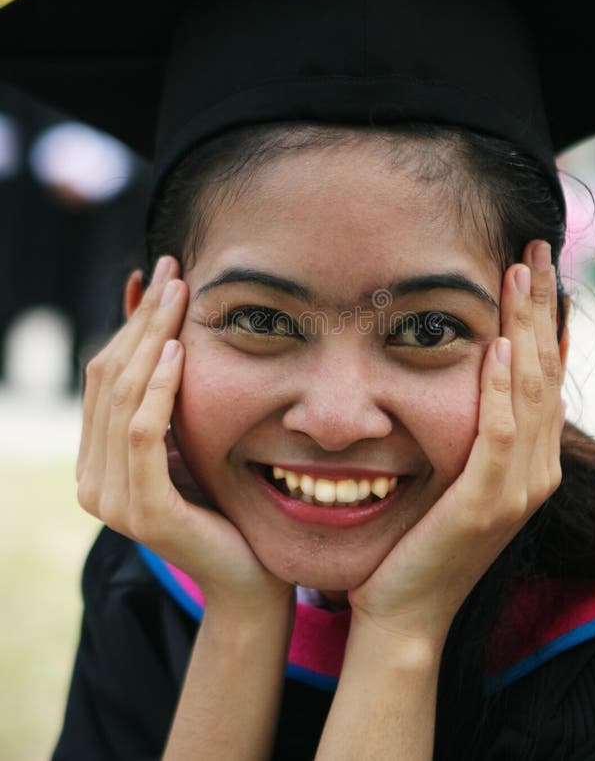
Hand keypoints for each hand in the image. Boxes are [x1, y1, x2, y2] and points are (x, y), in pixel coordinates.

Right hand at [76, 255, 291, 611]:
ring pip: (122, 398)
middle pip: (109, 379)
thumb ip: (166, 393)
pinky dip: (158, 388)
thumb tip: (159, 327)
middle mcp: (92, 479)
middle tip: (172, 271)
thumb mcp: (190, 436)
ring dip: (150, 339)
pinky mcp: (143, 511)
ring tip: (177, 296)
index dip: (130, 322)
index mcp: (96, 461)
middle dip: (142, 319)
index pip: (105, 376)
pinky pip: (144, 435)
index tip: (160, 275)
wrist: (250, 575)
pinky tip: (178, 352)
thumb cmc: (224, 502)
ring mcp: (111, 499)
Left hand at [347, 240, 564, 647]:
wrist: (401, 609)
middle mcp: (536, 470)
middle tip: (534, 249)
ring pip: (529, 391)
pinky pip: (499, 433)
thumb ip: (478, 429)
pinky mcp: (486, 503)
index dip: (541, 317)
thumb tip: (487, 372)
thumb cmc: (419, 538)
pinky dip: (499, 387)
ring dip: (525, 328)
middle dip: (541, 306)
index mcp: (529, 460)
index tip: (532, 267)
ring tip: (520, 273)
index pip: (543, 373)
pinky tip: (495, 345)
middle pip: (544, 370)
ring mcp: (517, 489)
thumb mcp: (455, 473)